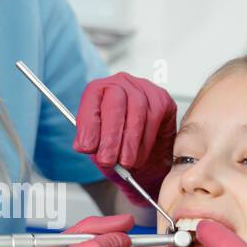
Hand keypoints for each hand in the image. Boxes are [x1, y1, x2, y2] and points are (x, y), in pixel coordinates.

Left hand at [72, 73, 177, 208]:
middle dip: (110, 136)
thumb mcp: (99, 144)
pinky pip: (154, 119)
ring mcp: (142, 88)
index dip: (88, 125)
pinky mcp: (161, 99)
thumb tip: (85, 145)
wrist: (146, 152)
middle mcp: (120, 83)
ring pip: (137, 112)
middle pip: (115, 104)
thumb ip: (92, 142)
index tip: (87, 147)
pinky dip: (145, 142)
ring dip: (129, 142)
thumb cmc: (118, 143)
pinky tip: (139, 156)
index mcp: (98, 89)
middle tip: (107, 159)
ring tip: (124, 163)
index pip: (91, 100)